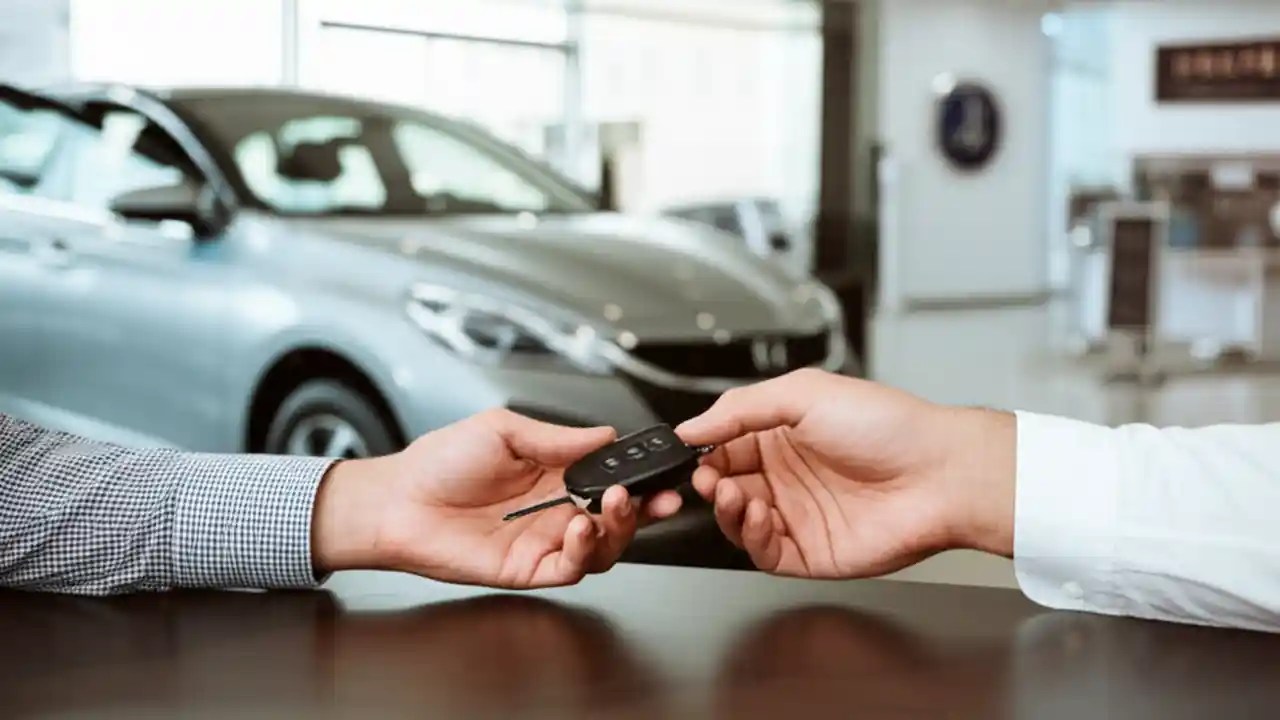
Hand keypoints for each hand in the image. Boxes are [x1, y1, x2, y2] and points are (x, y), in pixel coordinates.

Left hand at [311, 410, 683, 587]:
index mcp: (556, 473)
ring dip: (619, 528)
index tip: (661, 468)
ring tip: (614, 505)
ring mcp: (544, 541)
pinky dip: (585, 552)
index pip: (610, 477)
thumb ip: (557, 437)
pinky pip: (571, 568)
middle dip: (646, 508)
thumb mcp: (503, 429)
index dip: (639, 477)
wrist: (397, 501)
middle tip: (659, 495)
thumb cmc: (439, 463)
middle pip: (617, 517)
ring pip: (603, 547)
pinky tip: (580, 529)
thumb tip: (605, 434)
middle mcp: (556, 509)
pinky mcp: (528, 568)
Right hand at [675, 370, 1014, 578]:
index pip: (726, 447)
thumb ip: (741, 408)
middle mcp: (788, 477)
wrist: (940, 473)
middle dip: (710, 483)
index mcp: (784, 435)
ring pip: (739, 523)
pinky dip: (751, 537)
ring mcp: (798, 516)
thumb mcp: (804, 393)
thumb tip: (693, 426)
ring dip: (727, 510)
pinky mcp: (810, 553)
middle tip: (708, 478)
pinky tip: (760, 515)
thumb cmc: (888, 426)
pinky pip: (764, 553)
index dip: (704, 452)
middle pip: (726, 487)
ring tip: (734, 495)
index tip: (689, 452)